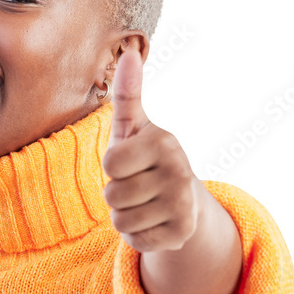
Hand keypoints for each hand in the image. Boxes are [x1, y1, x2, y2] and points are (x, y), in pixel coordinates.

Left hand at [101, 44, 201, 252]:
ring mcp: (184, 204)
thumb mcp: (133, 127)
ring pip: (121, 221)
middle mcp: (179, 171)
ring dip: (125, 216)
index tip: (130, 162)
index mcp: (164, 142)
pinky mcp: (182, 233)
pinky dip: (138, 235)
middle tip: (137, 186)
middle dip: (117, 194)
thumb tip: (129, 52)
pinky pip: (136, 241)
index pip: (110, 164)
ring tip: (143, 203)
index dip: (113, 167)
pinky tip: (153, 222)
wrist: (182, 199)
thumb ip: (127, 93)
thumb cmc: (146, 158)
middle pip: (112, 195)